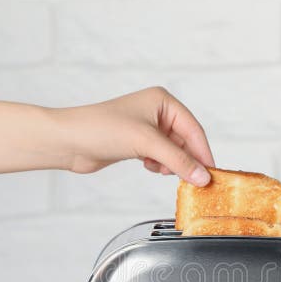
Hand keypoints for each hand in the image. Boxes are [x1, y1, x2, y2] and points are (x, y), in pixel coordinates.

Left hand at [57, 87, 213, 185]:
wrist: (69, 141)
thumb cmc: (102, 129)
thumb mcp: (146, 144)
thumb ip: (178, 160)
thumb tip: (202, 177)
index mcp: (163, 101)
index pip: (193, 129)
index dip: (203, 153)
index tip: (211, 175)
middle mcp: (157, 112)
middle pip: (185, 142)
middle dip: (186, 160)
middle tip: (193, 181)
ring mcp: (147, 128)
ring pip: (173, 152)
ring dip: (170, 164)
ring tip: (159, 169)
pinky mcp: (137, 143)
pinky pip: (160, 157)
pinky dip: (158, 165)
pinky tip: (148, 166)